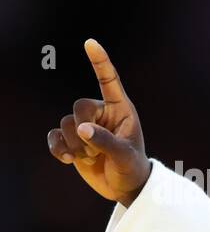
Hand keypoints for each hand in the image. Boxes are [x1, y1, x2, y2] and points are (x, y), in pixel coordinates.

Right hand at [47, 39, 150, 204]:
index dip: (100, 62)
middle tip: (95, 150)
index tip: (90, 43)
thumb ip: (106, 141)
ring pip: (66, 123)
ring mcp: (85, 126)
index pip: (109, 81)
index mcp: (121, 110)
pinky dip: (58, 148)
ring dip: (75, 144)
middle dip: (83, 128)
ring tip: (90, 158)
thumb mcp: (125, 156)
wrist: (125, 188)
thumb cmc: (132, 168)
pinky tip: (68, 159)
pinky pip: (55, 136)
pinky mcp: (72, 141)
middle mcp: (101, 114)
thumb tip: (83, 128)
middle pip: (79, 106)